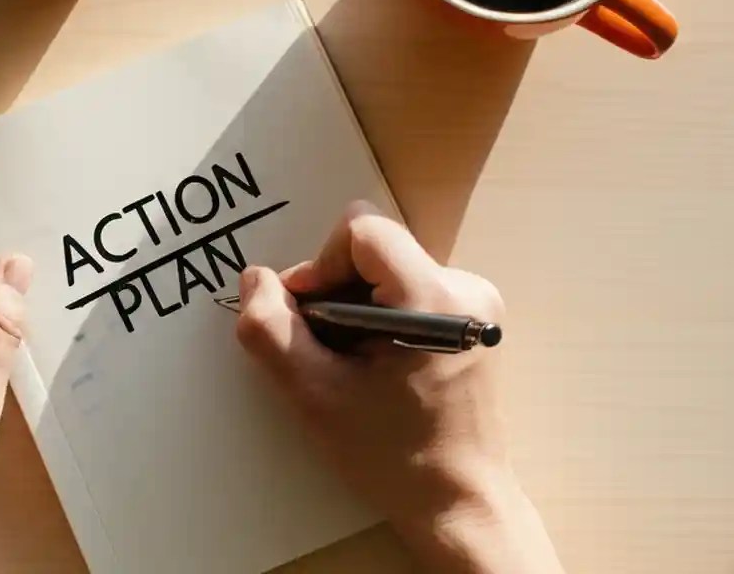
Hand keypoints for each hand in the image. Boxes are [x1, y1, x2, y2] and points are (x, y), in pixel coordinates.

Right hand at [236, 201, 561, 573]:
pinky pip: (410, 289)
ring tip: (352, 363)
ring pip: (388, 270)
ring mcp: (477, 302)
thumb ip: (272, 330)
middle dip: (336, 289)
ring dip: (355, 306)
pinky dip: (380, 316)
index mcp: (434, 298)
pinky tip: (377, 365)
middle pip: (374, 249)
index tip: (308, 315)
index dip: (319, 263)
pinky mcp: (476, 319)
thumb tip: (256, 277)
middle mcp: (466, 287)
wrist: (459, 503)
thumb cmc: (392, 456)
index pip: (362, 229)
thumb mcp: (315, 396)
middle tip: (325, 349)